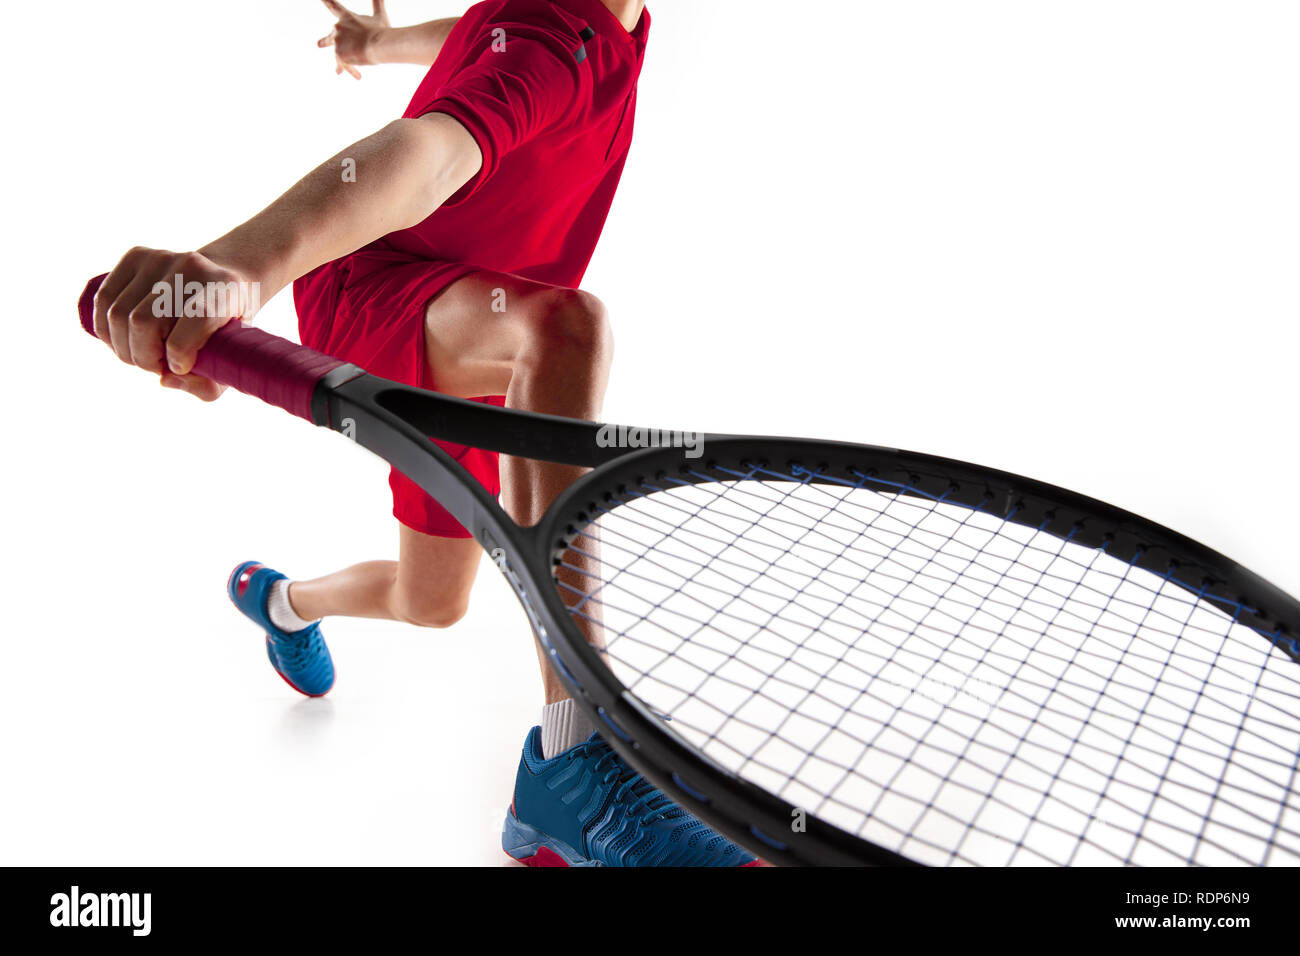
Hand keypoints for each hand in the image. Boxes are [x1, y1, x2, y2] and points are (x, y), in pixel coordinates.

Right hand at [91, 248, 258, 400]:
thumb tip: (164, 379)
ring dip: (123, 347)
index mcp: (225, 292)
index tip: (180, 367)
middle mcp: (193, 267)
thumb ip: (206, 385)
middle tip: (156, 365)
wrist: (222, 282)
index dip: (180, 353)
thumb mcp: (230, 362)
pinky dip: (106, 329)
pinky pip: (103, 299)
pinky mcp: (136, 255)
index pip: (196, 319)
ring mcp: (161, 257)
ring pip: (118, 314)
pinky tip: (123, 340)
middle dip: (143, 357)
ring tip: (142, 354)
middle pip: (143, 322)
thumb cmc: (226, 331)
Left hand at [317, 0, 389, 78]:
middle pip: (331, 35)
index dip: (326, 1)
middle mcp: (338, 28)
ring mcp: (337, 42)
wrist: (377, 45)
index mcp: (347, 17)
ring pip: (340, 54)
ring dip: (342, 63)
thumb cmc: (380, 30)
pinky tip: (358, 76)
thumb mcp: (380, 16)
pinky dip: (352, 70)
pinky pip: (345, 65)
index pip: (333, 6)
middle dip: (325, 41)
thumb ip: (378, 3)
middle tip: (319, 45)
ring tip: (338, 72)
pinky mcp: (339, 54)